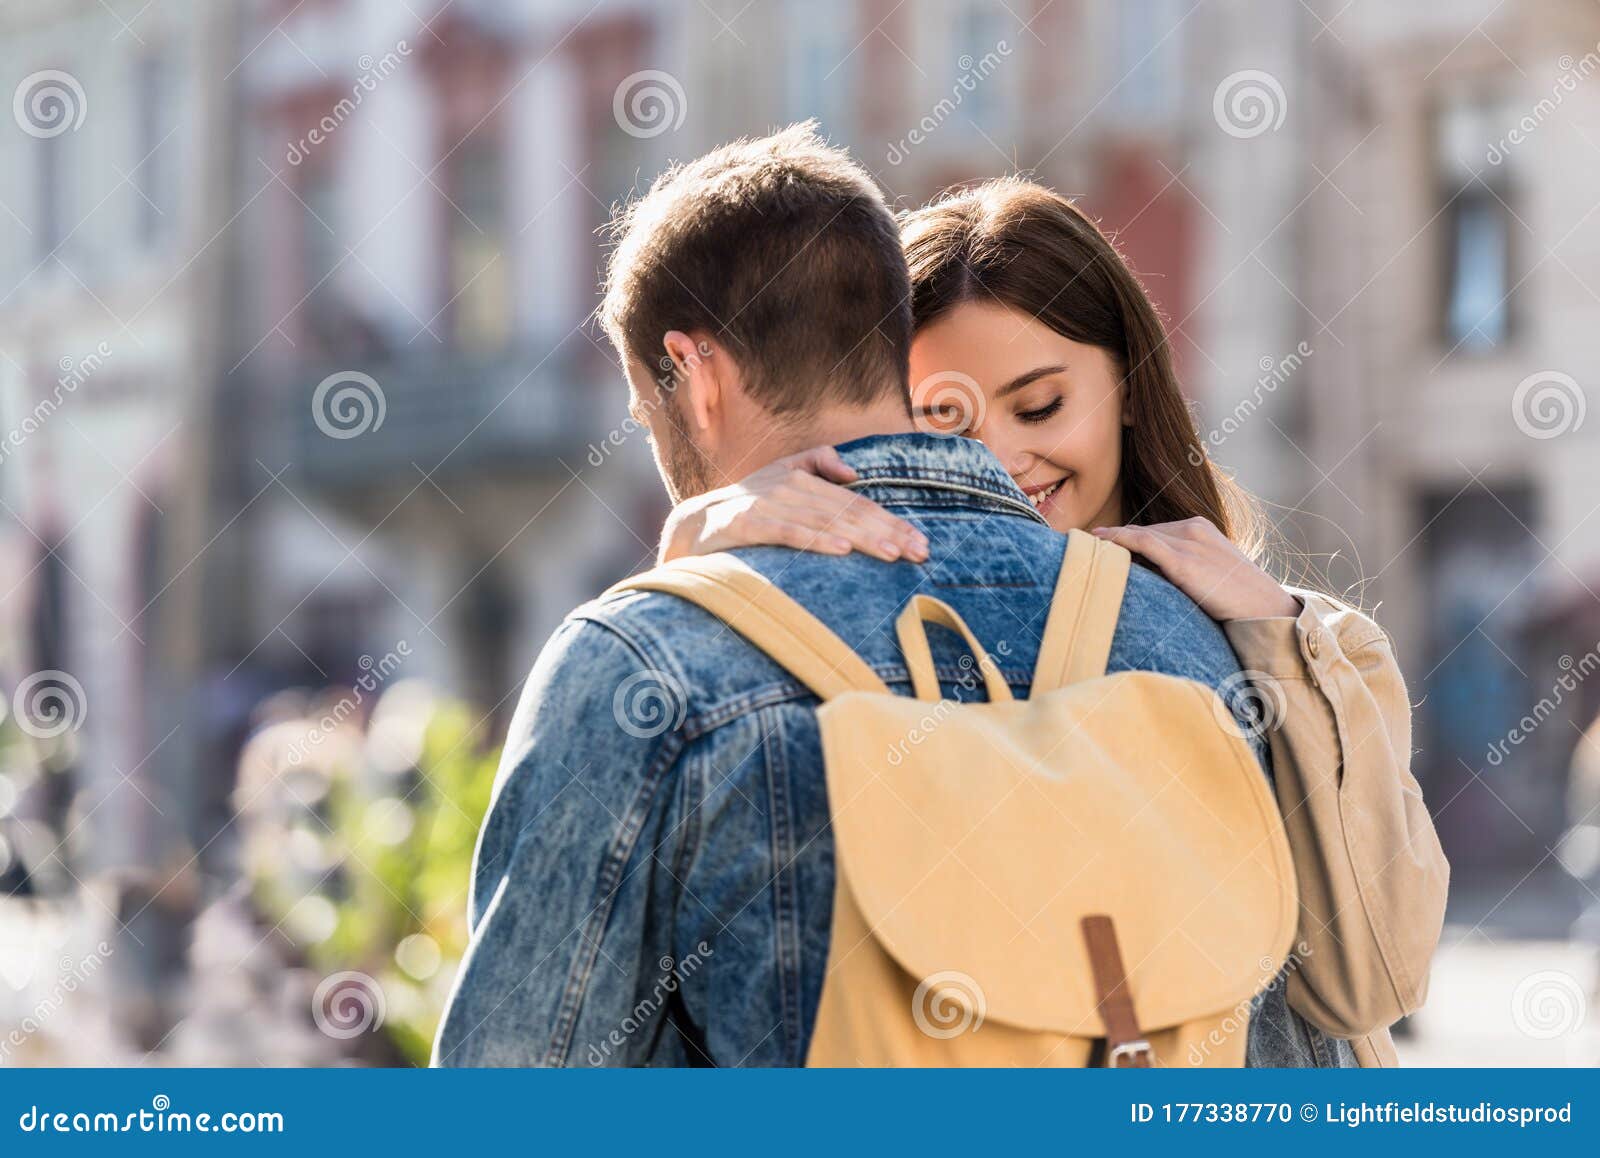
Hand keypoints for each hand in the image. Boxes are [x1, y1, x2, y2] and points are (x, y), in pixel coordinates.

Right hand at [658, 446, 929, 564]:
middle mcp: (789, 486)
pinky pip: (788, 531)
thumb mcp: (779, 479)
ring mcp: (767, 503)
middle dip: (888, 532)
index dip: (891, 521)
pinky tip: (841, 551)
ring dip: (863, 538)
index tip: (920, 543)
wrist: (691, 527)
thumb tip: (852, 471)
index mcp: (802, 478)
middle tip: (920, 553)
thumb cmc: (744, 509)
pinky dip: (815, 539)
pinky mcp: (746, 523)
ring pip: (825, 521)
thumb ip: (815, 464)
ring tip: (893, 553)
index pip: (856, 502)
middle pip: (848, 511)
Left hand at [1090, 517, 1300, 621]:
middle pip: (1143, 533)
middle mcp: (1193, 528)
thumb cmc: (1240, 601)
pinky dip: (1117, 540)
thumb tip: (1153, 584)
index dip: (1125, 540)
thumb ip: (1184, 573)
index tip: (1097, 544)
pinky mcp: (1184, 559)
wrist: (1267, 610)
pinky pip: (1142, 543)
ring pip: (1138, 537)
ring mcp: (1189, 541)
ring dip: (1109, 541)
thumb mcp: (1210, 578)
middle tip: (1080, 546)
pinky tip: (1096, 542)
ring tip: (1081, 544)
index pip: (1154, 533)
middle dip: (1115, 542)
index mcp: (1200, 529)